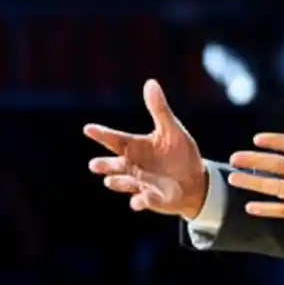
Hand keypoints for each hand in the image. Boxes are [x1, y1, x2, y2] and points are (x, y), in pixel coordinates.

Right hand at [84, 79, 207, 218]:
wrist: (195, 180)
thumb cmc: (180, 153)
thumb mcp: (172, 130)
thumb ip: (159, 109)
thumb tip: (151, 83)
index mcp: (136, 148)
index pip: (116, 139)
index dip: (102, 134)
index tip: (88, 128)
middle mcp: (134, 166)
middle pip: (114, 165)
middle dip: (104, 166)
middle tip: (95, 164)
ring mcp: (141, 184)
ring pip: (124, 183)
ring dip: (118, 182)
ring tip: (110, 181)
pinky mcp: (151, 199)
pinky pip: (144, 201)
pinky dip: (141, 201)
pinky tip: (139, 201)